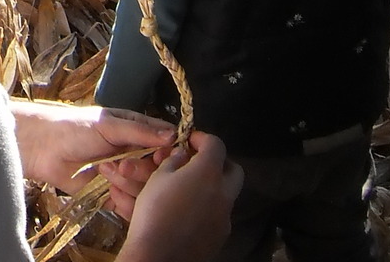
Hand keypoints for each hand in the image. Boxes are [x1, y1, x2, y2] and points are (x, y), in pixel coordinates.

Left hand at [10, 101, 176, 212]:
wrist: (45, 150)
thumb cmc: (75, 129)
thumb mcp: (109, 125)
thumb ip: (140, 131)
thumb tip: (174, 134)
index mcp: (136, 132)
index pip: (165, 143)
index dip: (168, 151)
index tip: (162, 156)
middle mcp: (134, 155)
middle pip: (158, 169)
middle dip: (143, 169)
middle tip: (122, 164)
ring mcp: (125, 176)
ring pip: (146, 188)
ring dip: (128, 182)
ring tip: (105, 171)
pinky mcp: (114, 196)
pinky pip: (131, 204)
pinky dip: (123, 199)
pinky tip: (107, 188)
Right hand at [117, 133, 243, 261]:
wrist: (159, 254)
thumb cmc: (155, 210)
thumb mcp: (158, 178)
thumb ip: (173, 162)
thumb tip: (182, 155)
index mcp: (208, 173)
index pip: (216, 145)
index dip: (202, 138)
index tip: (189, 140)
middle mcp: (224, 193)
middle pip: (234, 170)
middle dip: (219, 163)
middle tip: (199, 164)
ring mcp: (226, 216)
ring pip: (228, 194)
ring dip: (214, 187)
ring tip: (191, 190)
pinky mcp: (222, 235)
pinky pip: (220, 214)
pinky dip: (210, 208)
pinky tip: (190, 213)